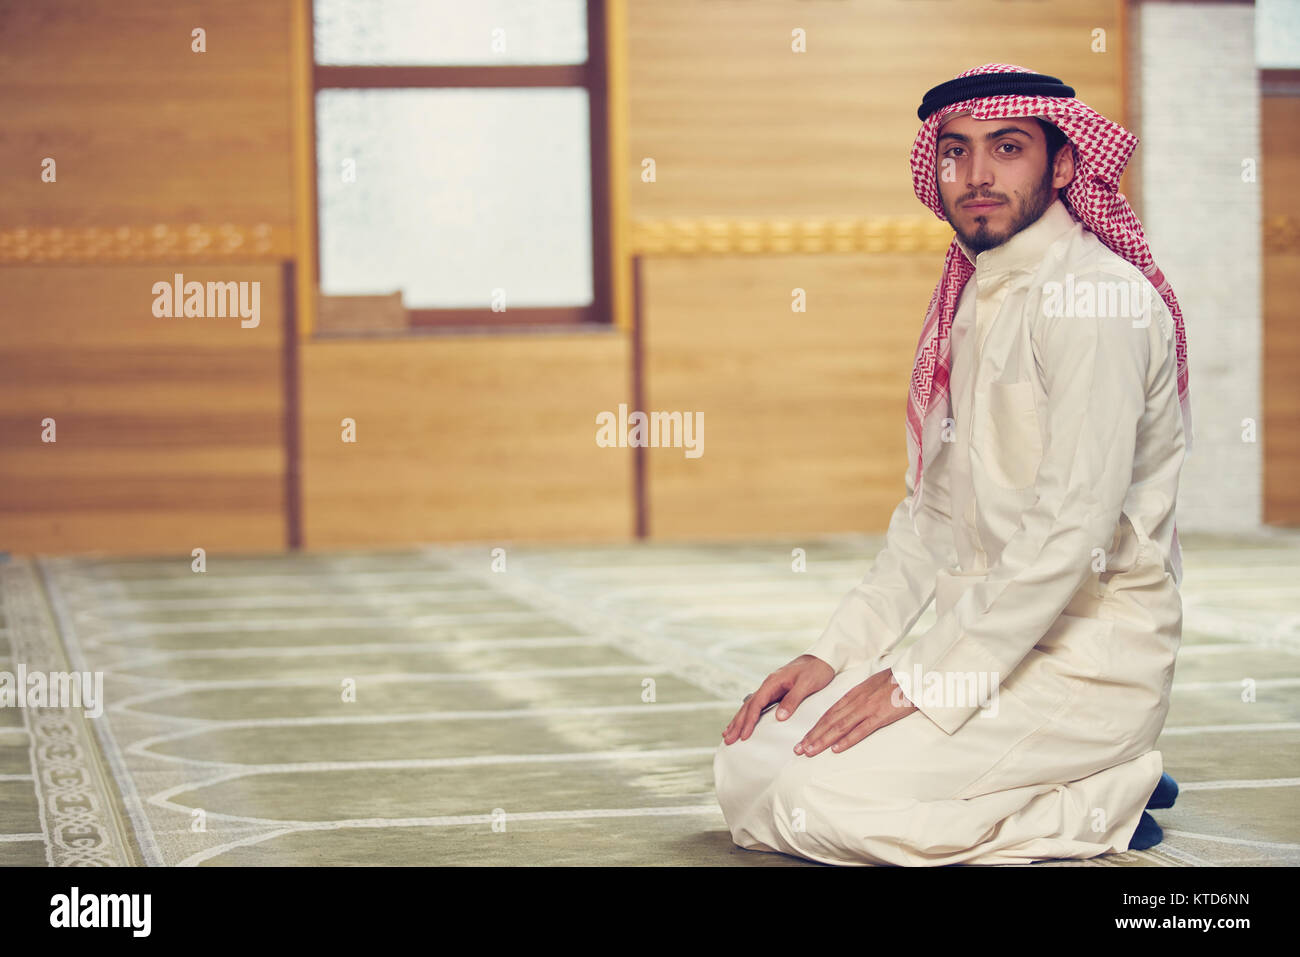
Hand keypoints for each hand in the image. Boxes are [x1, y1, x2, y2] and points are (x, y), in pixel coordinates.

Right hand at [721, 654, 833, 744]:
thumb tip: (779, 718)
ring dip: (739, 720)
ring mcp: (771, 689)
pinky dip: (748, 715)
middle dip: (737, 723)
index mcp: (773, 682)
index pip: (756, 704)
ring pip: (750, 706)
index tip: (744, 736)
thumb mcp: (807, 684)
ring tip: (727, 734)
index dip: (749, 721)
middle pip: (748, 706)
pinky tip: (744, 723)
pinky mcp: (776, 692)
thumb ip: (793, 700)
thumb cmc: (816, 670)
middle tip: (727, 740)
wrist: (823, 658)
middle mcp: (768, 685)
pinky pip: (758, 706)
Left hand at [794, 668, 916, 755]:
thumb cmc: (895, 681)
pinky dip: (846, 740)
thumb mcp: (871, 686)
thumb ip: (859, 697)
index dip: (815, 727)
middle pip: (829, 721)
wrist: (913, 675)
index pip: (829, 713)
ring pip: (839, 727)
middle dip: (812, 736)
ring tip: (809, 751)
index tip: (803, 739)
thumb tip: (848, 708)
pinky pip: (860, 730)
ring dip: (822, 740)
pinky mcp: (880, 716)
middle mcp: (855, 702)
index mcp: (853, 694)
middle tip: (797, 750)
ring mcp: (867, 709)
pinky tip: (835, 749)